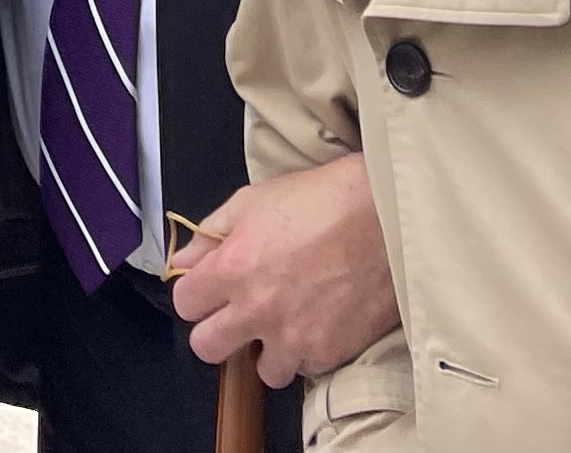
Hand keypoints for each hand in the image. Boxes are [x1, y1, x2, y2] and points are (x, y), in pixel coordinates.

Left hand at [172, 153, 397, 387]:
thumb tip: (184, 259)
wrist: (386, 217)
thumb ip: (210, 234)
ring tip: (286, 322)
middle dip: (216, 332)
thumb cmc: (322, 200)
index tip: (208, 290)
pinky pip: (306, 367)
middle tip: (236, 316)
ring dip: (269, 349)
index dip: (196, 294)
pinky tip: (318, 322)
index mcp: (232, 269)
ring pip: (262, 370)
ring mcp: (294, 337)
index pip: (185, 303)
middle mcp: (257, 310)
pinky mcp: (329, 352)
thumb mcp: (253, 201)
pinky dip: (309, 351)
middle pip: (207, 347)